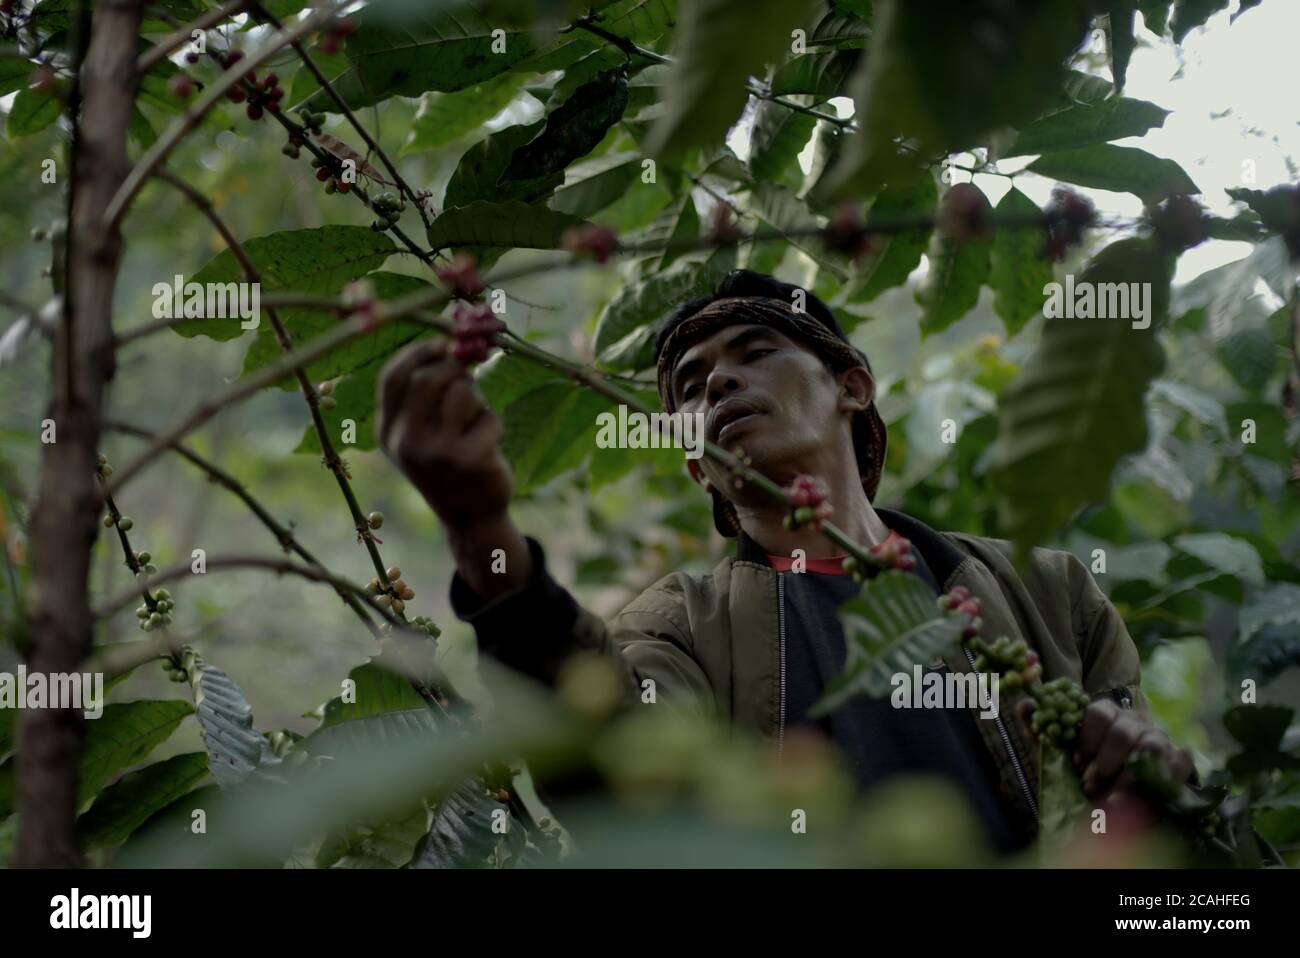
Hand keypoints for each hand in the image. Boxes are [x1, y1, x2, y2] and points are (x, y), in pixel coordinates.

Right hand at [377, 340, 512, 529]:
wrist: (469, 518)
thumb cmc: (448, 462)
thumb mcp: (424, 432)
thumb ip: (428, 392)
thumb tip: (456, 343)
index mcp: (388, 433)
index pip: (393, 377)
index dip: (421, 352)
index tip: (446, 343)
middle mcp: (406, 444)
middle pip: (427, 379)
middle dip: (455, 368)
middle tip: (469, 374)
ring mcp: (438, 454)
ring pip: (463, 393)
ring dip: (477, 400)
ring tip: (475, 423)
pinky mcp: (470, 461)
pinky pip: (489, 418)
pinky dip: (494, 425)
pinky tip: (488, 447)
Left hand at [1016, 696, 1193, 798]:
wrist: (1120, 786)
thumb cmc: (1086, 763)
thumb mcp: (1059, 748)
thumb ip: (1039, 726)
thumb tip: (1025, 704)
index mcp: (1106, 713)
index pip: (1098, 713)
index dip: (1086, 739)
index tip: (1076, 762)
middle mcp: (1135, 722)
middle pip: (1124, 731)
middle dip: (1105, 761)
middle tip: (1089, 785)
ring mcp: (1159, 739)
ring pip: (1151, 748)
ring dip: (1129, 777)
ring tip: (1112, 799)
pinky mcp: (1178, 760)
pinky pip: (1182, 760)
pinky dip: (1168, 776)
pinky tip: (1150, 794)